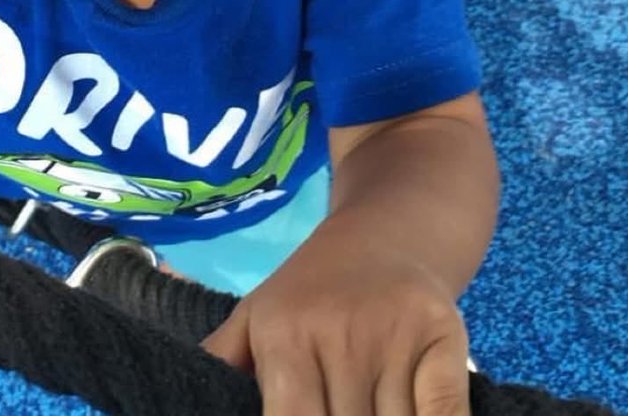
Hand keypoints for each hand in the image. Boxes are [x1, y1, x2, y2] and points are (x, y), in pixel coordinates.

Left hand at [201, 224, 469, 415]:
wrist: (385, 231)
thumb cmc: (312, 290)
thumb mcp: (257, 315)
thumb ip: (224, 361)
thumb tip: (181, 397)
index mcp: (284, 335)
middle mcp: (338, 333)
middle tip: (341, 415)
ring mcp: (394, 334)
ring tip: (370, 412)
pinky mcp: (443, 334)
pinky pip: (446, 415)